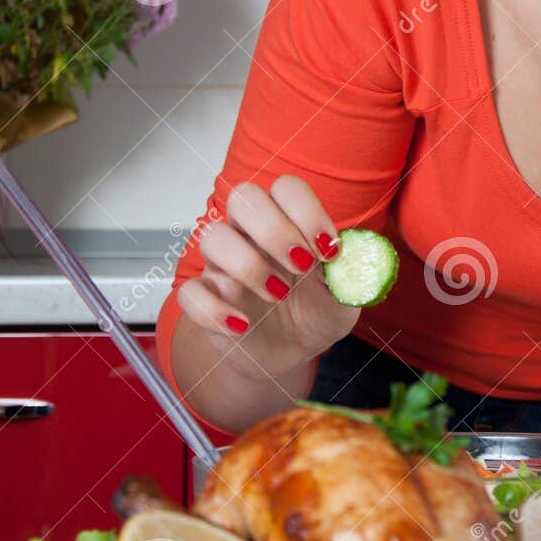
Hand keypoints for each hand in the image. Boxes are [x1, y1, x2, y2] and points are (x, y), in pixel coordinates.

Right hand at [175, 175, 357, 355]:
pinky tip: (243, 326)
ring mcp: (223, 264)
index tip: (329, 250)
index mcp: (287, 221)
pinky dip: (213, 310)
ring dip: (248, 265)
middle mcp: (250, 234)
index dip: (307, 212)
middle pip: (244, 196)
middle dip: (275, 229)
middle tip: (303, 266)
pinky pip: (188, 293)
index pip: (286, 188)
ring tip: (278, 295)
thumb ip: (350, 278)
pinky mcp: (203, 300)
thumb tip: (352, 261)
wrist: (293, 352)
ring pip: (211, 237)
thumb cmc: (316, 311)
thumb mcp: (344, 299)